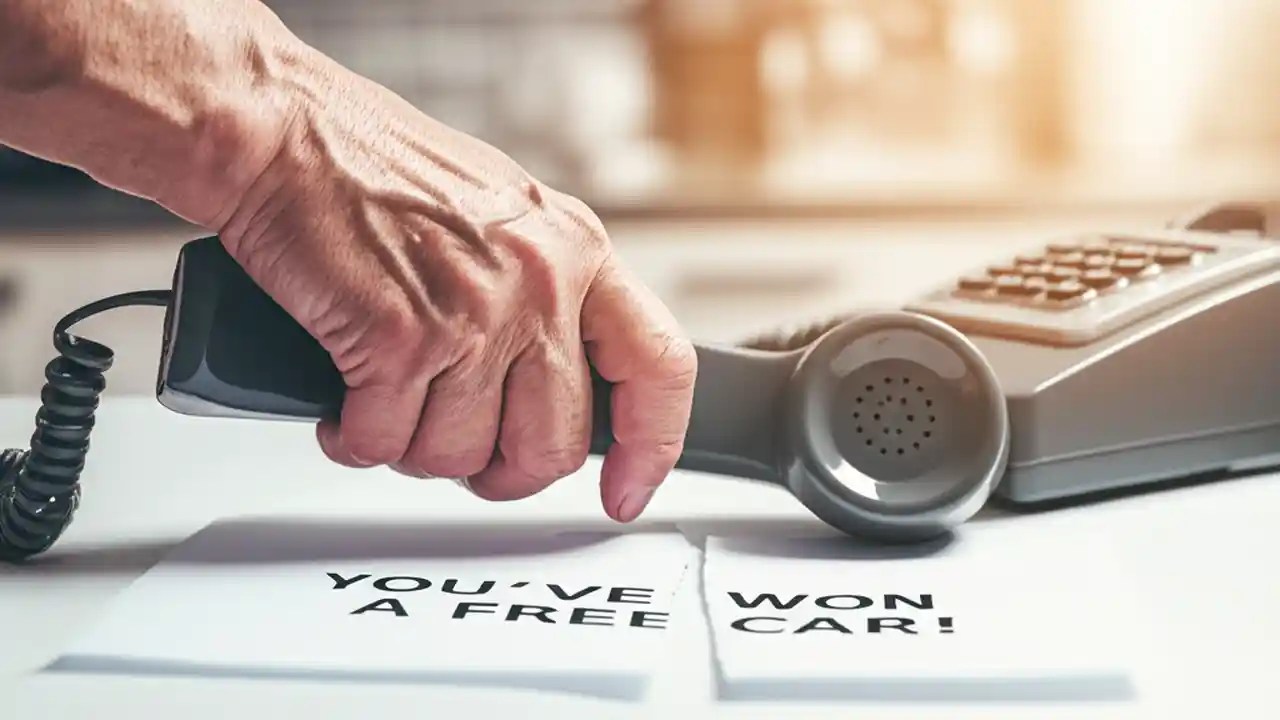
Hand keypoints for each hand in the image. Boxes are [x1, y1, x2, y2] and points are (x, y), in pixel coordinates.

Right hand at [210, 49, 694, 521]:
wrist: (281, 134)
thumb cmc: (372, 166)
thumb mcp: (502, 217)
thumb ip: (545, 295)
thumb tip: (555, 384)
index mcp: (577, 249)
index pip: (660, 366)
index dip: (652, 446)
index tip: (628, 489)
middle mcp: (540, 283)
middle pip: (555, 445)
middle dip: (500, 469)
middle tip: (463, 448)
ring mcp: (475, 314)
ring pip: (461, 456)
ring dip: (414, 446)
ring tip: (388, 397)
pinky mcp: (400, 340)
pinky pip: (386, 443)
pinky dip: (355, 438)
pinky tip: (345, 400)